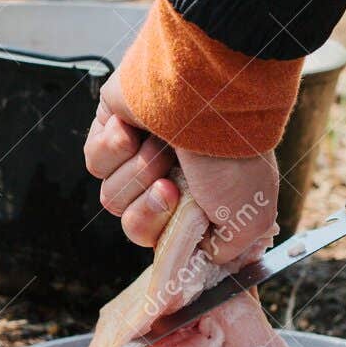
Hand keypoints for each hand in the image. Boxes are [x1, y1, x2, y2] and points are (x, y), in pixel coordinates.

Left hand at [83, 74, 277, 262]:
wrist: (207, 93)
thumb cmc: (231, 151)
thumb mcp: (250, 217)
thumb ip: (228, 249)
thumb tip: (206, 254)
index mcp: (199, 198)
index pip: (162, 238)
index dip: (163, 232)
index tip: (179, 214)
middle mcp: (168, 176)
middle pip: (133, 223)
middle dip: (149, 207)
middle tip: (168, 184)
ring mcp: (139, 153)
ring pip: (112, 195)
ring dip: (137, 173)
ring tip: (161, 146)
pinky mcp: (112, 128)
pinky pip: (95, 161)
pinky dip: (113, 148)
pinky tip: (133, 129)